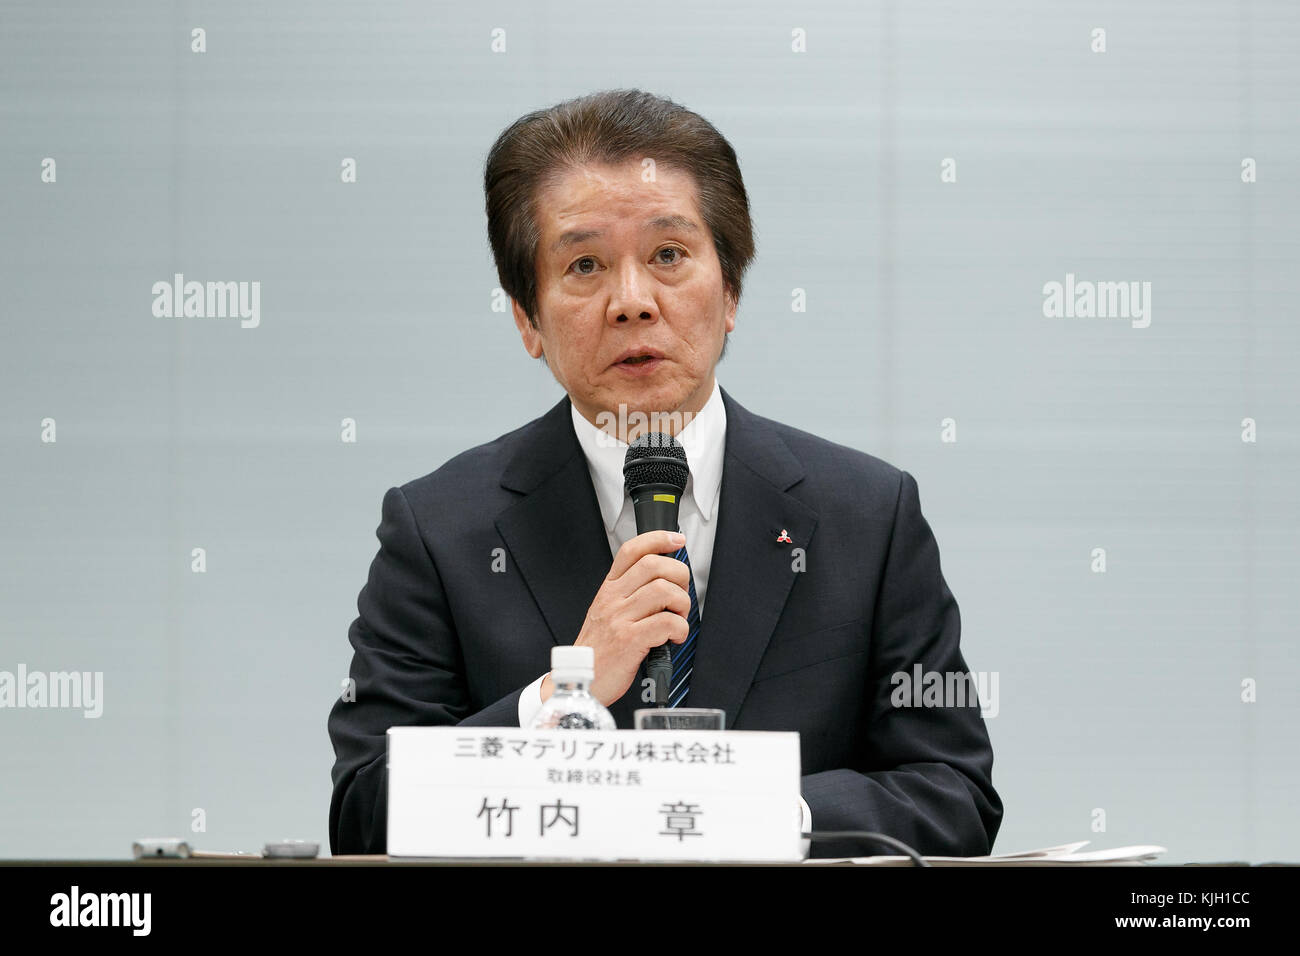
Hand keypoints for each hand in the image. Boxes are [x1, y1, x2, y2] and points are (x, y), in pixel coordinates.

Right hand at [541, 529, 691, 706]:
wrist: (580, 680)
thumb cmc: (599, 650)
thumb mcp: (606, 613)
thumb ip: (628, 595)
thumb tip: (663, 581)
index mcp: (609, 589)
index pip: (632, 551)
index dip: (658, 539)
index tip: (676, 540)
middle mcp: (613, 599)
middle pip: (654, 565)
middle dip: (680, 576)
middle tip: (680, 595)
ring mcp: (620, 619)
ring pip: (664, 591)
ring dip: (682, 605)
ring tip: (677, 619)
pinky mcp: (629, 641)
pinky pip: (666, 623)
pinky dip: (679, 629)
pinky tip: (674, 637)